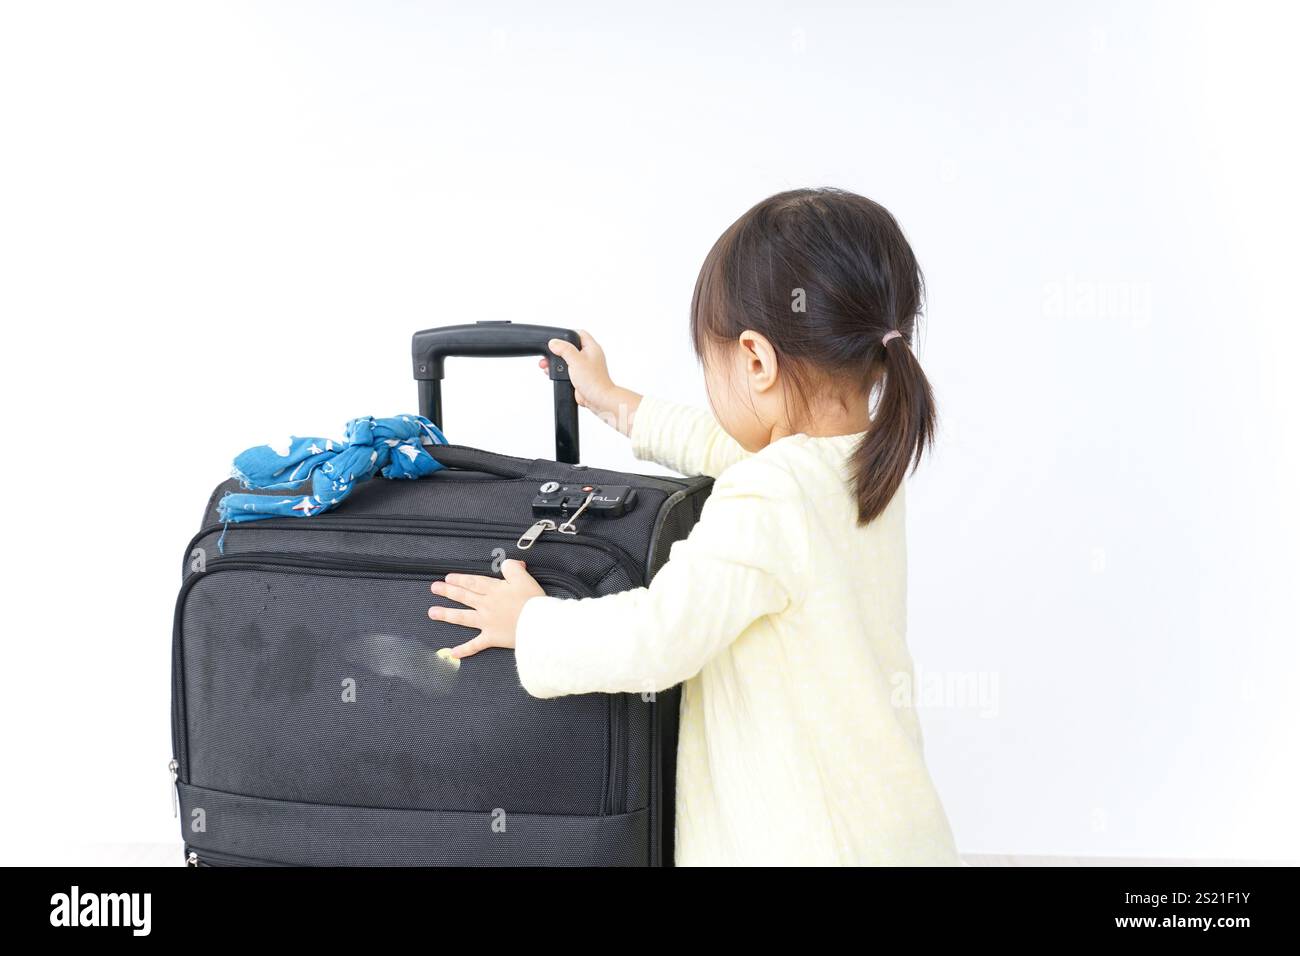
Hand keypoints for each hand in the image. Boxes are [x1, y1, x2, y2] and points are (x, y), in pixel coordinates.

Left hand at [428, 559, 544, 657]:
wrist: (539, 624)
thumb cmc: (533, 601)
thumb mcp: (524, 577)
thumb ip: (513, 568)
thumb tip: (508, 563)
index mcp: (494, 590)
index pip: (473, 582)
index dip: (460, 579)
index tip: (448, 578)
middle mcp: (486, 605)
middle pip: (464, 596)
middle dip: (448, 591)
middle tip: (434, 588)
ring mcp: (487, 622)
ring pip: (463, 617)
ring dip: (446, 614)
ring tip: (432, 612)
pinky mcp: (492, 638)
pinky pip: (475, 645)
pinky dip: (464, 650)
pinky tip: (452, 652)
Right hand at [538, 330, 640, 435]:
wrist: (598, 399)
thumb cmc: (593, 380)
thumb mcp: (576, 360)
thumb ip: (564, 349)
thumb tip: (554, 342)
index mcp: (591, 348)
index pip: (579, 333)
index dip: (567, 334)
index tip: (556, 339)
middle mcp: (588, 356)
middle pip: (570, 347)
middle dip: (557, 350)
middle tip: (548, 353)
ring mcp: (584, 367)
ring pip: (566, 359)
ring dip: (555, 361)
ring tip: (546, 364)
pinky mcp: (579, 377)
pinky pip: (566, 370)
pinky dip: (557, 371)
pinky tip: (551, 372)